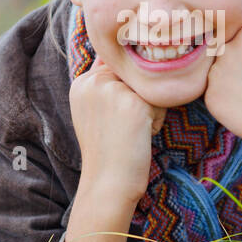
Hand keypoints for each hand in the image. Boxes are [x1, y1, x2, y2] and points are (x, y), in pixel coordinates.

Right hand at [68, 56, 165, 204]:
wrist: (108, 183)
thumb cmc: (108, 151)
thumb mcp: (96, 112)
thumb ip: (106, 85)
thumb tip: (131, 59)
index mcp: (82, 82)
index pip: (116, 66)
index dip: (126, 89)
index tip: (119, 117)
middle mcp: (94, 81)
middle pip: (136, 75)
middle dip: (138, 98)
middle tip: (124, 127)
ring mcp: (113, 90)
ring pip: (149, 87)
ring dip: (149, 109)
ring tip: (131, 132)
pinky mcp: (134, 103)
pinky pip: (160, 102)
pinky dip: (156, 121)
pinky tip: (140, 137)